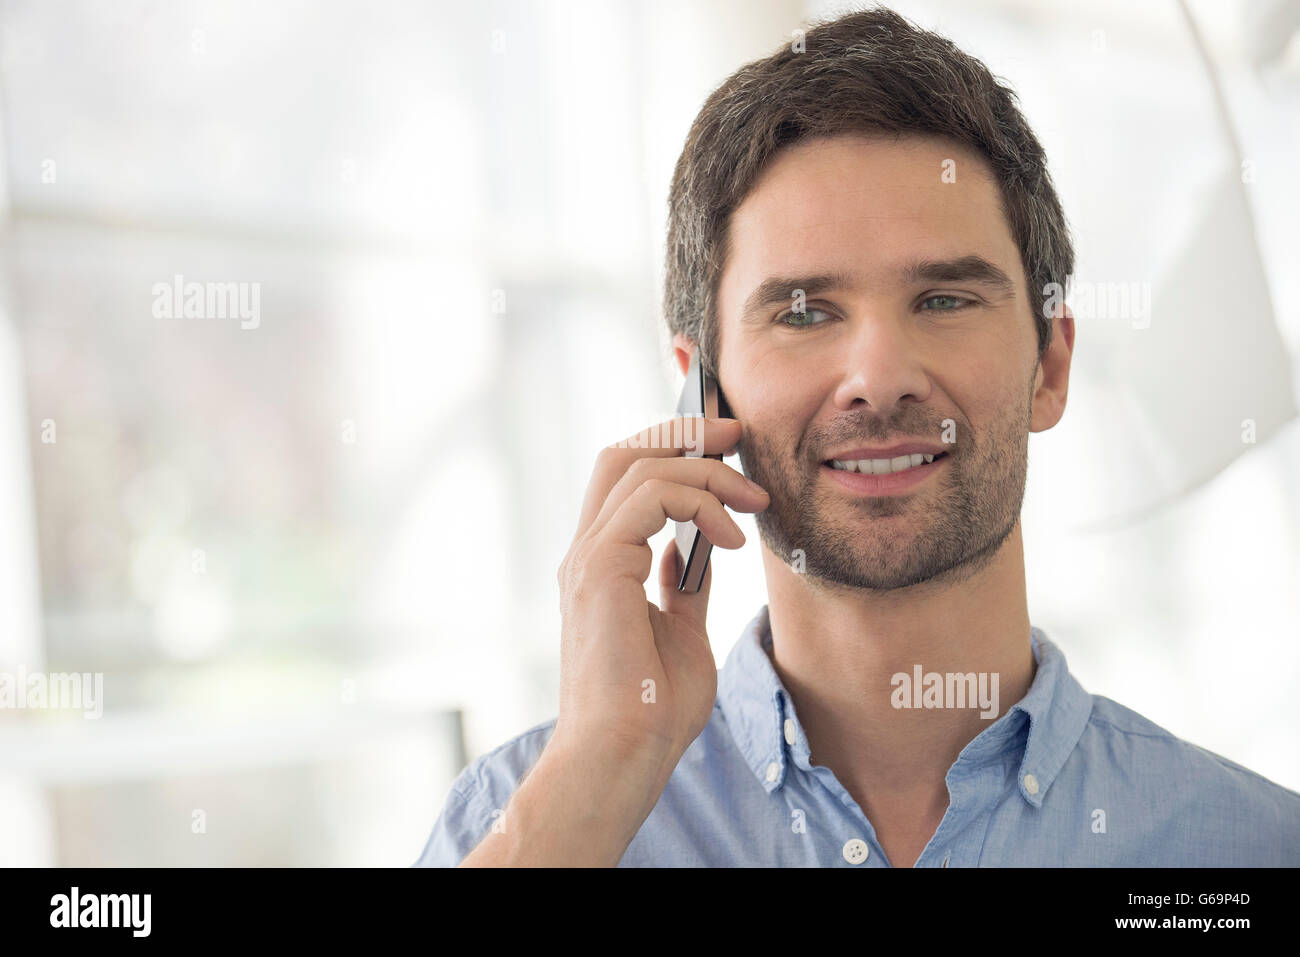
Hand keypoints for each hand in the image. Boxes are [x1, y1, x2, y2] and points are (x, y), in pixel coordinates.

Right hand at [552, 415, 768, 768]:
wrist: (622, 757)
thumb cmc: (651, 711)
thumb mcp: (682, 631)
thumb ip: (684, 585)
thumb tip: (703, 548)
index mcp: (603, 563)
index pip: (627, 476)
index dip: (675, 447)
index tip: (730, 448)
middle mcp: (588, 552)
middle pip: (624, 452)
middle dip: (685, 432)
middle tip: (739, 436)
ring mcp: (588, 557)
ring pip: (640, 465)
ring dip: (706, 471)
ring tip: (753, 501)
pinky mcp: (599, 568)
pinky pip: (650, 497)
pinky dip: (698, 501)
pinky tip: (731, 537)